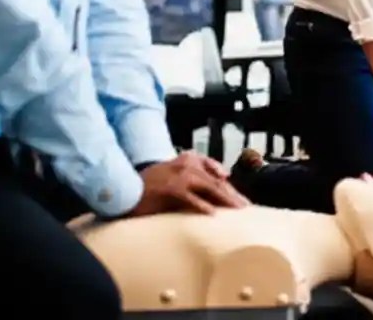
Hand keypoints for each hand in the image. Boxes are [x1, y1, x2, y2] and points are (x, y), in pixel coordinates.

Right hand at [128, 151, 247, 216]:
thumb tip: (221, 181)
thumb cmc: (151, 184)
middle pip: (216, 181)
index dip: (229, 185)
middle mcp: (186, 164)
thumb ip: (195, 174)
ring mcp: (179, 176)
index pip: (215, 172)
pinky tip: (213, 214)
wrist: (127, 188)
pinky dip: (203, 206)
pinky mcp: (171, 189)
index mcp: (188, 159)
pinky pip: (192, 198)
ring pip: (209, 188)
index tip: (240, 197)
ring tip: (236, 210)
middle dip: (232, 194)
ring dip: (225, 199)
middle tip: (245, 206)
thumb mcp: (174, 172)